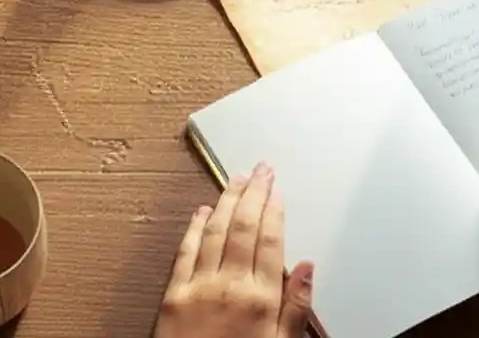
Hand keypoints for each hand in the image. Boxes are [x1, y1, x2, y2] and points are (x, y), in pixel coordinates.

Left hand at [154, 162, 313, 337]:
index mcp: (260, 299)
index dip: (273, 209)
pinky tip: (201, 211)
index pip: (269, 240)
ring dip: (226, 201)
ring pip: (214, 231)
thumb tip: (306, 267)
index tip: (276, 188)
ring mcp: (197, 287)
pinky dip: (193, 227)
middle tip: (260, 168)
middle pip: (243, 227)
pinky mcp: (172, 295)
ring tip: (235, 178)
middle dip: (253, 193)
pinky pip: (184, 251)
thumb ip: (295, 309)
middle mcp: (229, 285)